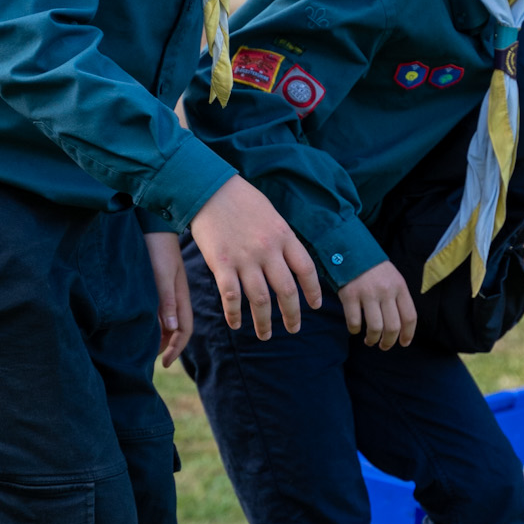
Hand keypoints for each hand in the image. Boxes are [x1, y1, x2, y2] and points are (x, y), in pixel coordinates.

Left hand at [144, 230, 192, 367]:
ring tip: (147, 346)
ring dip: (161, 335)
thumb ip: (166, 302)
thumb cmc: (156, 247)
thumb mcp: (160, 275)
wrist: (152, 222)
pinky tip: (145, 323)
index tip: (164, 363)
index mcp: (180, 295)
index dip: (175, 349)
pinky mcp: (161, 282)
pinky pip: (161, 309)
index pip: (183, 330)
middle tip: (152, 358)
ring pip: (169, 320)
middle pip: (177, 329)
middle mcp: (177, 295)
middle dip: (167, 346)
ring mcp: (170, 289)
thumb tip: (173, 331)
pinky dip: (156, 321)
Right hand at [189, 175, 321, 339]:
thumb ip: (282, 238)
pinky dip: (233, 314)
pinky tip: (235, 324)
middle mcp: (268, 250)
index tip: (314, 306)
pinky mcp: (222, 263)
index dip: (313, 291)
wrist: (210, 188)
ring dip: (264, 322)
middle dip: (292, 315)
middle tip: (293, 329)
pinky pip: (231, 296)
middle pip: (286, 291)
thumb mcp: (272, 214)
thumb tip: (291, 261)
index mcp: (284, 236)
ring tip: (265, 335)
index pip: (306, 269)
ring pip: (260, 299)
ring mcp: (245, 258)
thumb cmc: (241, 199)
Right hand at [338, 261, 417, 349]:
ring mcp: (367, 293)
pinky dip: (354, 330)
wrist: (351, 250)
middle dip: (389, 342)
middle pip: (393, 326)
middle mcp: (385, 291)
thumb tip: (401, 326)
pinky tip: (355, 329)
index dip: (408, 334)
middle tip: (384, 346)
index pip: (409, 316)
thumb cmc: (374, 269)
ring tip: (370, 340)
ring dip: (372, 339)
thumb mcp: (393, 278)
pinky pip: (354, 322)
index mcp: (399, 287)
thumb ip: (398, 297)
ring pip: (375, 327)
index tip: (403, 343)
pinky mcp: (349, 295)